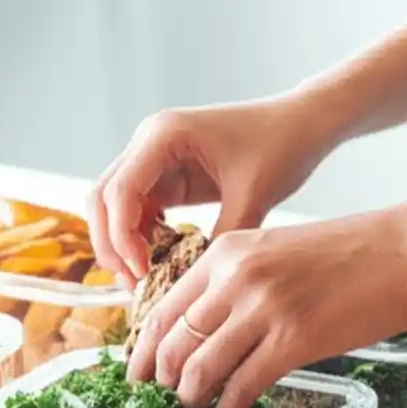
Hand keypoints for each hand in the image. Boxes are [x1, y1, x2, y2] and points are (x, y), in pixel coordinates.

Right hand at [87, 96, 338, 287]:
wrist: (303, 123)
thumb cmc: (282, 145)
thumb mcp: (253, 194)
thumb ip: (222, 236)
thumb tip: (194, 282)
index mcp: (164, 134)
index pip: (119, 190)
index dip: (121, 236)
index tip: (142, 271)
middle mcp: (150, 142)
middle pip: (103, 197)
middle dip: (111, 243)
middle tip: (133, 283)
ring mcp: (157, 158)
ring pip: (116, 206)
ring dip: (122, 243)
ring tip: (144, 281)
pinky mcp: (171, 176)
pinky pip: (142, 210)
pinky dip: (143, 238)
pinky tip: (160, 264)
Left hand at [124, 211, 406, 407]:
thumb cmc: (357, 253)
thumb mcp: (282, 252)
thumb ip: (243, 283)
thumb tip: (216, 330)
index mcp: (227, 252)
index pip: (162, 308)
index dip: (143, 352)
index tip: (139, 378)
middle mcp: (235, 277)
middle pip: (172, 342)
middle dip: (159, 384)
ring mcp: (263, 308)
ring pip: (199, 368)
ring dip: (191, 402)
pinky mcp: (293, 338)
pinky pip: (242, 385)